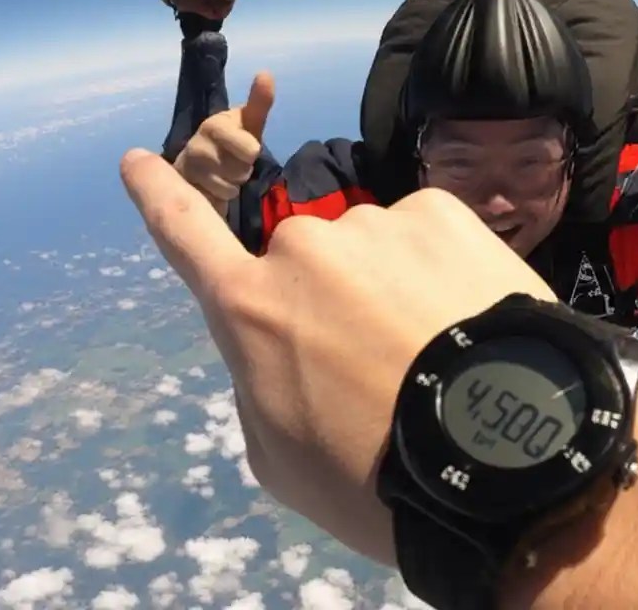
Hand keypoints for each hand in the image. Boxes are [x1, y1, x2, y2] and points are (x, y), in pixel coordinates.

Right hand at [120, 148, 555, 561]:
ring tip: (441, 354)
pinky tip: (469, 321)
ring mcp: (373, 223)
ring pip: (375, 252)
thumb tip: (279, 340)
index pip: (186, 237)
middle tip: (386, 365)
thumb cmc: (378, 478)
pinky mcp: (440, 213)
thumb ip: (260, 377)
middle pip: (307, 264)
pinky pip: (429, 238)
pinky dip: (445, 273)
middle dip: (335, 303)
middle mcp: (301, 249)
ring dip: (397, 289)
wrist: (499, 457)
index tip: (138, 160)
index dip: (158, 195)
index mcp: (250, 307)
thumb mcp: (282, 456)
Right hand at [173, 71, 274, 215]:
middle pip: (239, 169)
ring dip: (232, 184)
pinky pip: (214, 199)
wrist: (205, 171)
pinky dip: (219, 197)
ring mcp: (186, 167)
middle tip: (234, 165)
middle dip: (242, 171)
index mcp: (214, 125)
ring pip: (227, 185)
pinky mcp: (181, 189)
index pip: (247, 147)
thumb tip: (265, 73)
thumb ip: (259, 102)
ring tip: (224, 176)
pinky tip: (213, 188)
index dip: (250, 152)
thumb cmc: (234, 144)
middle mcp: (195, 144)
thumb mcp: (250, 125)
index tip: (249, 151)